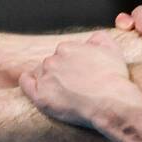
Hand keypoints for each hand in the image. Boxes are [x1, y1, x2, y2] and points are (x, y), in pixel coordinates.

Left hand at [19, 32, 141, 128]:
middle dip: (60, 72)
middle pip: (51, 64)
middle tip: (72, 85)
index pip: (63, 53)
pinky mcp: (42, 98)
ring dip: (47, 79)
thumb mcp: (112, 49)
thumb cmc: (114, 79)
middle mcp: (53, 60)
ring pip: (39, 74)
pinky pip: (26, 85)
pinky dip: (27, 82)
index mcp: (67, 48)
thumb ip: (99, 39)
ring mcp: (46, 79)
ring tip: (61, 92)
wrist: (113, 103)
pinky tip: (30, 83)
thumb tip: (92, 39)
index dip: (71, 64)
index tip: (78, 73)